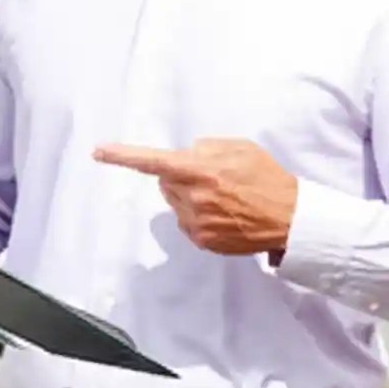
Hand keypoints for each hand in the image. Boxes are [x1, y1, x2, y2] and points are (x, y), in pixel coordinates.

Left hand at [93, 138, 297, 254]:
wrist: (289, 218)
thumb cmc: (267, 179)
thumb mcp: (240, 148)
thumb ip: (208, 147)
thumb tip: (189, 154)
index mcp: (201, 170)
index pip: (153, 161)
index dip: (123, 156)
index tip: (99, 151)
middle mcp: (194, 197)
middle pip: (165, 182)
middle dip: (179, 176)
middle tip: (211, 176)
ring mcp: (196, 222)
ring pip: (176, 203)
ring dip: (190, 197)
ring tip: (224, 197)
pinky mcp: (202, 240)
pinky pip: (186, 222)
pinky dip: (198, 216)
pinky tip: (223, 214)